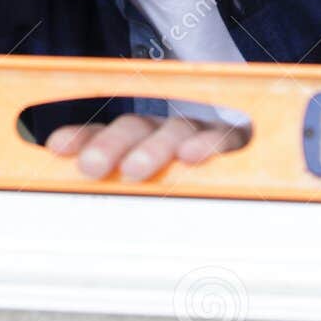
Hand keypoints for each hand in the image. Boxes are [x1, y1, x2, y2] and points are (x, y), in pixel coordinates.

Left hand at [44, 113, 247, 181]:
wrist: (261, 166)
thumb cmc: (190, 187)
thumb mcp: (149, 192)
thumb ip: (116, 189)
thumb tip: (72, 187)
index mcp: (139, 139)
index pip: (105, 133)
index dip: (83, 138)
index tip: (58, 148)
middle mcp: (166, 131)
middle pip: (135, 127)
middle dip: (111, 145)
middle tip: (92, 167)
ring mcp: (201, 132)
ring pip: (174, 130)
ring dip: (153, 148)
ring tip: (136, 170)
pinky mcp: (238, 139)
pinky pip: (222, 138)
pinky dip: (207, 146)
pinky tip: (193, 157)